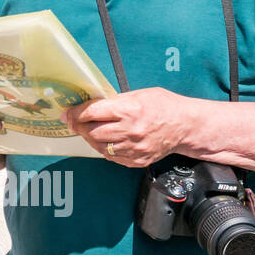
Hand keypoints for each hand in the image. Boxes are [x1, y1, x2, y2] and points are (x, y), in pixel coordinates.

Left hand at [64, 87, 192, 166]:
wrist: (186, 126)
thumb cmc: (164, 106)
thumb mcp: (138, 94)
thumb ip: (114, 100)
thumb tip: (92, 104)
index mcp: (129, 110)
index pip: (92, 113)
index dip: (75, 113)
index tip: (67, 113)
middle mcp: (131, 131)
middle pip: (93, 132)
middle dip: (80, 127)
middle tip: (74, 122)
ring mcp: (134, 148)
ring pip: (99, 147)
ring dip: (90, 138)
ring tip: (88, 131)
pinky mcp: (137, 160)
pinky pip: (112, 157)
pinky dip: (104, 149)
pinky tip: (104, 140)